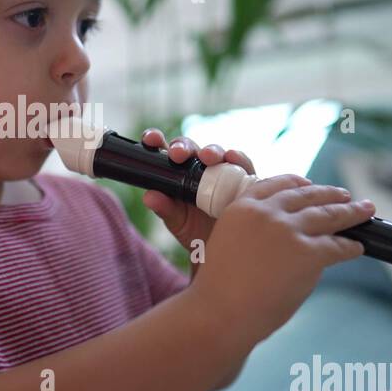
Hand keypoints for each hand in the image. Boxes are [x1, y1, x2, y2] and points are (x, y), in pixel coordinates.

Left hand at [138, 128, 258, 256]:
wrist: (224, 250)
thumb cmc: (196, 233)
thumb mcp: (177, 223)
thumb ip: (165, 209)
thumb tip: (149, 196)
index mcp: (176, 173)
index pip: (164, 151)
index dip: (156, 140)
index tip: (151, 140)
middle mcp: (198, 167)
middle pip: (190, 148)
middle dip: (183, 146)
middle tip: (177, 154)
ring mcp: (221, 170)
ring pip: (216, 152)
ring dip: (211, 151)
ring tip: (207, 157)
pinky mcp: (243, 177)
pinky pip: (242, 163)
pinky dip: (238, 158)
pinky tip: (233, 158)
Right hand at [191, 174, 374, 342]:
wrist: (219, 314)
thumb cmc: (220, 289)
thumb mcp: (226, 243)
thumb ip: (253, 231)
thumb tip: (287, 235)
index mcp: (243, 207)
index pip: (278, 185)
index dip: (299, 183)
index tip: (310, 184)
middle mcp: (267, 212)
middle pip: (307, 195)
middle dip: (330, 194)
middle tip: (345, 195)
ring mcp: (288, 231)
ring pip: (328, 215)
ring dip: (350, 211)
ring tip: (364, 210)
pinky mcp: (307, 253)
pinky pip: (337, 246)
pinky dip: (350, 247)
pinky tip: (357, 247)